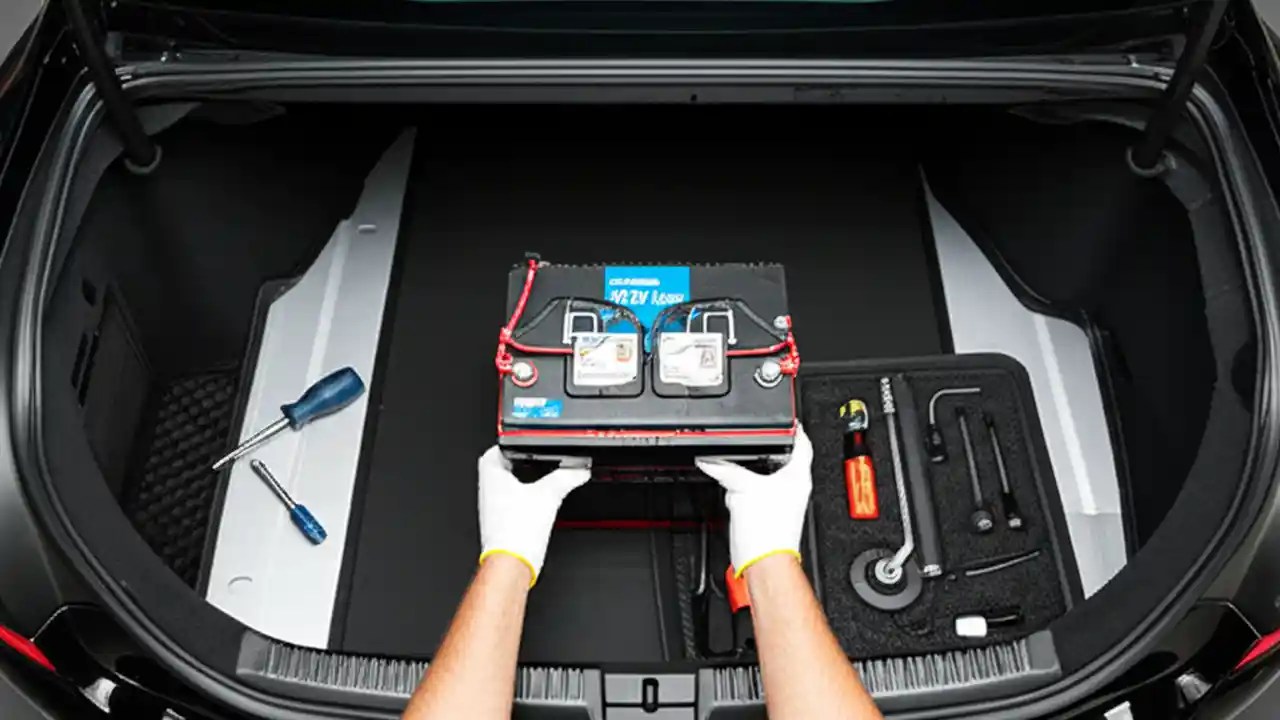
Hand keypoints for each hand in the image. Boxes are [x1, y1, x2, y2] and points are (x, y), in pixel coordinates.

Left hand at [477, 447, 590, 584]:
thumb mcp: (548, 494)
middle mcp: (488, 488)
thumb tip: (578, 469)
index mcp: (491, 473)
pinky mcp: (502, 521)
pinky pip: (514, 503)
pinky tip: (540, 505)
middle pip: (505, 465)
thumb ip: (566, 477)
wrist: (512, 564)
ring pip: (509, 485)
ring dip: (525, 482)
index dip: (515, 442)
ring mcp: (493, 506)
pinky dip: (527, 500)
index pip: (499, 447)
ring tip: (542, 481)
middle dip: (523, 462)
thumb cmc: (516, 532)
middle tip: (538, 459)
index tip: (529, 441)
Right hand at [696, 424, 813, 576]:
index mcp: (798, 476)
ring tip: (739, 475)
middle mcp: (793, 487)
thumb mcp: (743, 487)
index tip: (785, 420)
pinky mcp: (766, 512)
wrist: (762, 561)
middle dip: (761, 452)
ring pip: (762, 476)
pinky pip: (752, 493)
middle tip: (750, 444)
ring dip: (748, 475)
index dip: (792, 428)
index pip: (802, 442)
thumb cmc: (767, 531)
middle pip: (779, 458)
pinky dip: (742, 491)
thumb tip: (710, 460)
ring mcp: (780, 500)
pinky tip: (735, 495)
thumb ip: (726, 469)